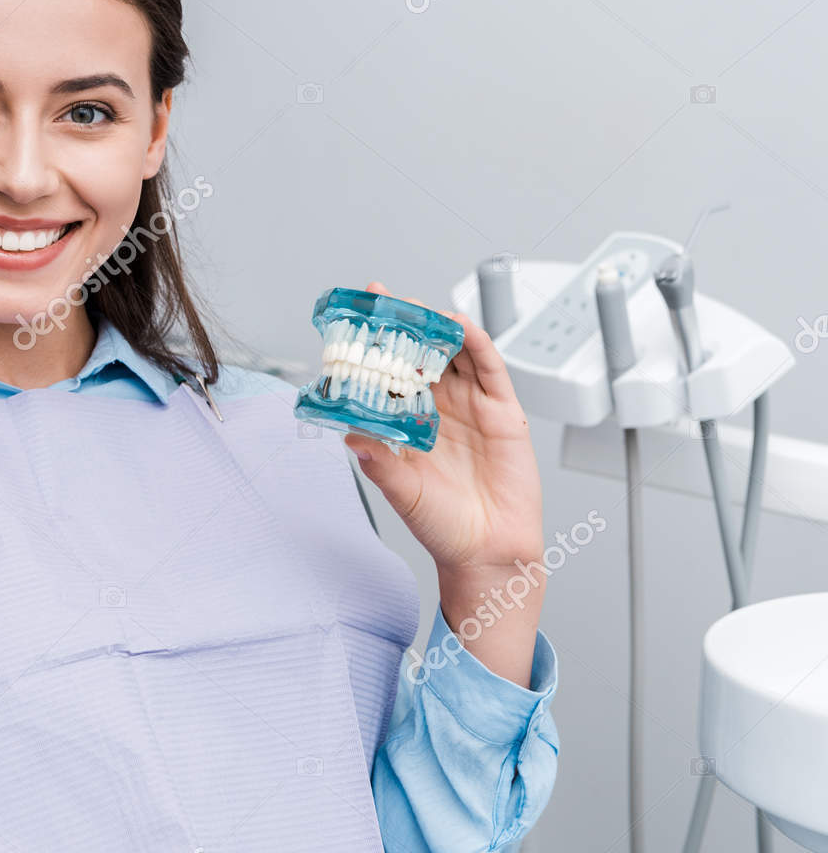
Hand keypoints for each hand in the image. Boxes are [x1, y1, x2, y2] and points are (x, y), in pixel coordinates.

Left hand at [343, 283, 545, 683]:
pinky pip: (490, 369)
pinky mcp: (503, 412)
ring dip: (436, 327)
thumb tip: (348, 436)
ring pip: (454, 354)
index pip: (388, 374)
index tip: (352, 323)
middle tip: (383, 301)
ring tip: (417, 308)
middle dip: (403, 326)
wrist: (486, 551)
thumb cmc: (441, 524)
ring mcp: (471, 407)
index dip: (373, 349)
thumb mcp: (400, 490)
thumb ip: (378, 462)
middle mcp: (439, 409)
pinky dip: (476, 343)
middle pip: (420, 355)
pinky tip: (460, 326)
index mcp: (409, 422)